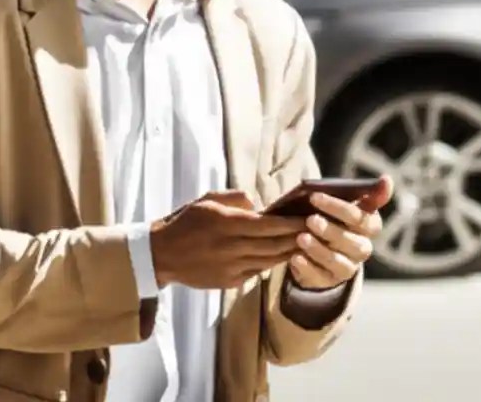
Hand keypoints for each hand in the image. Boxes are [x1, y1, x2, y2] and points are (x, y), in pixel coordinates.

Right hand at [151, 191, 307, 289]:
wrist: (161, 254)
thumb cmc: (186, 222)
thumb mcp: (207, 200)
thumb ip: (235, 199)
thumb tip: (259, 205)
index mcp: (226, 223)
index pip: (268, 225)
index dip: (291, 223)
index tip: (308, 217)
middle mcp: (231, 247)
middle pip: (273, 244)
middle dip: (298, 238)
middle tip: (318, 231)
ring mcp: (230, 267)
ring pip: (269, 261)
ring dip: (289, 253)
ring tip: (307, 244)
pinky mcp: (228, 282)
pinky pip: (256, 272)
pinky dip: (271, 264)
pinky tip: (283, 257)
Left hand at [289, 177, 393, 289]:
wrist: (322, 247)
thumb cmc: (334, 217)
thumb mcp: (346, 203)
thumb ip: (366, 192)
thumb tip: (387, 180)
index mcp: (369, 226)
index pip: (360, 218)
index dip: (338, 207)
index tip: (314, 196)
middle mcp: (362, 249)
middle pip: (350, 241)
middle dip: (329, 230)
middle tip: (310, 220)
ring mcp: (348, 267)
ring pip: (336, 261)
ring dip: (318, 249)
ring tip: (301, 238)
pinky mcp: (330, 280)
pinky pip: (320, 276)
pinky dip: (307, 267)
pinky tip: (295, 258)